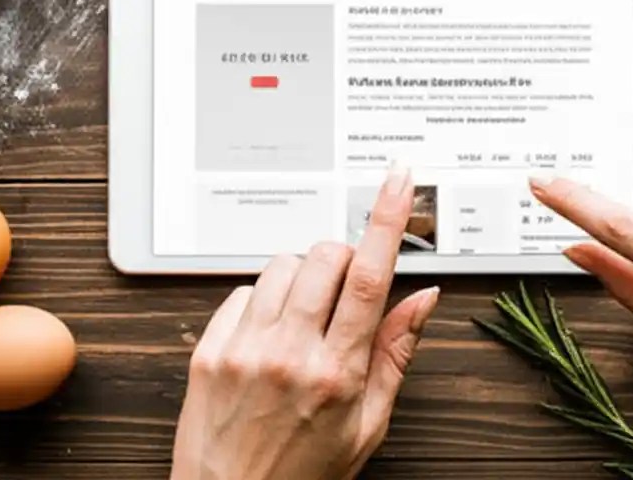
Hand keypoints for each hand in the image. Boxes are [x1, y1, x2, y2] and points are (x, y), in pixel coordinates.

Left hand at [171, 164, 439, 479]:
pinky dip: (261, 300)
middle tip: (348, 287)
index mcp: (337, 372)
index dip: (387, 220)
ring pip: (281, 265)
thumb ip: (396, 354)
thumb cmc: (303, 474)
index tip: (397, 182)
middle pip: (325, 258)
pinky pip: (241, 291)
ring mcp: (244, 349)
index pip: (369, 277)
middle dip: (344, 256)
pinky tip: (269, 333)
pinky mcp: (209, 351)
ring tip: (305, 316)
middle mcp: (289, 353)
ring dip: (302, 275)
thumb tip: (423, 299)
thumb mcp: (369, 426)